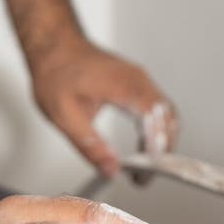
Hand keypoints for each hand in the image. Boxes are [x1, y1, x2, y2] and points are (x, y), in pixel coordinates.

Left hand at [31, 42, 177, 175]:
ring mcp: (142, 80)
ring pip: (168, 116)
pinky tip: (147, 147)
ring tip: (146, 167)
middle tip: (145, 177)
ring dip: (163, 142)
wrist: (54, 46)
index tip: (144, 174)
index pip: (153, 122)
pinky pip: (161, 110)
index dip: (154, 151)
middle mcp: (138, 81)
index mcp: (123, 86)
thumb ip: (90, 145)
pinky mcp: (140, 84)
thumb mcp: (64, 115)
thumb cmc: (56, 73)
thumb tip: (111, 171)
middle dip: (162, 152)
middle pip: (167, 121)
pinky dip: (159, 131)